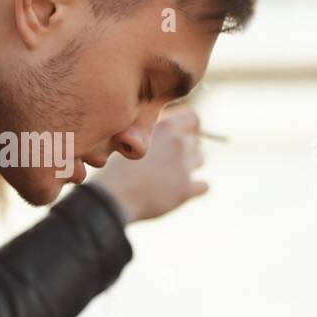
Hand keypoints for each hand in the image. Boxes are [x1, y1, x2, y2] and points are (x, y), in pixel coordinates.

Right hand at [91, 105, 206, 222]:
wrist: (113, 198)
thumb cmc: (116, 169)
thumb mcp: (130, 141)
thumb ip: (151, 133)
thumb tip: (164, 131)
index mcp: (165, 128)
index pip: (192, 117)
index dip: (189, 126)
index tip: (181, 135)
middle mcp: (179, 143)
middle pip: (196, 140)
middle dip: (186, 147)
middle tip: (168, 159)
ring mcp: (185, 166)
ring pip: (200, 159)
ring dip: (190, 165)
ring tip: (169, 175)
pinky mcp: (187, 189)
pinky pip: (204, 185)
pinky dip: (196, 187)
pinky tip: (180, 190)